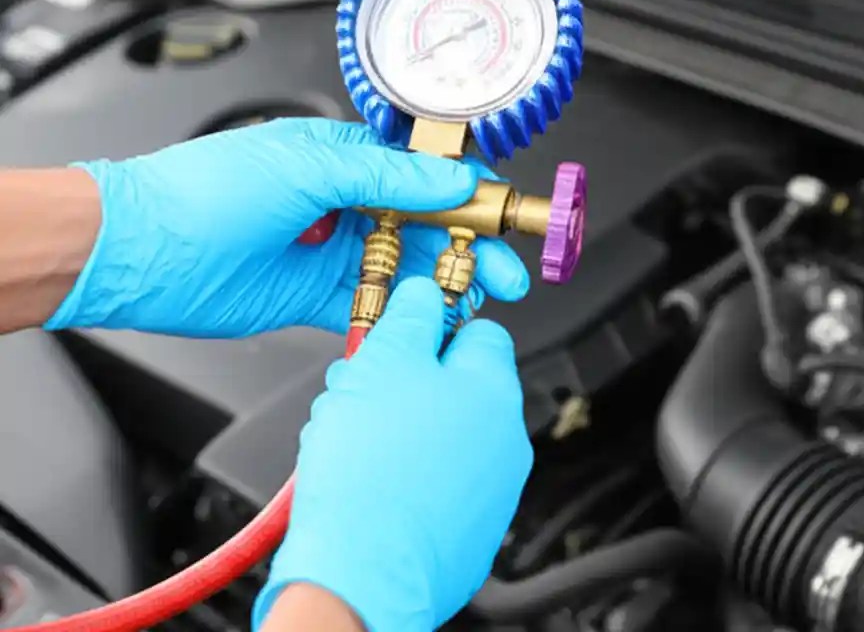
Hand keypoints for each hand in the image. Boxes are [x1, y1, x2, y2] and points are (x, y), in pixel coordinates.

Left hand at [44, 117, 528, 337]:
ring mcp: (331, 251)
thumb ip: (388, 179)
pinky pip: (372, 305)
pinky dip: (401, 314)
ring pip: (405, 268)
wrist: (139, 252)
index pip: (426, 175)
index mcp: (344, 159)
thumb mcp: (308, 169)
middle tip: (504, 274)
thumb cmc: (205, 192)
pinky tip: (426, 322)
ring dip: (441, 283)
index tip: (505, 216)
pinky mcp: (315, 296)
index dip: (470, 196)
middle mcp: (343, 203)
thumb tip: (452, 181)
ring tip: (472, 300)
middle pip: (427, 226)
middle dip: (471, 249)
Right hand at [253, 278, 531, 630]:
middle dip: (402, 384)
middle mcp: (506, 439)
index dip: (430, 330)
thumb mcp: (385, 359)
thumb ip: (412, 315)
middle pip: (452, 386)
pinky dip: (404, 480)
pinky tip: (368, 486)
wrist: (362, 574)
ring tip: (353, 446)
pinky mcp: (468, 531)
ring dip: (397, 430)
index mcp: (494, 389)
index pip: (478, 331)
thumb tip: (427, 293)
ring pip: (439, 436)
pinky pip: (435, 486)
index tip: (397, 339)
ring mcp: (492, 490)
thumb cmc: (371, 473)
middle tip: (359, 397)